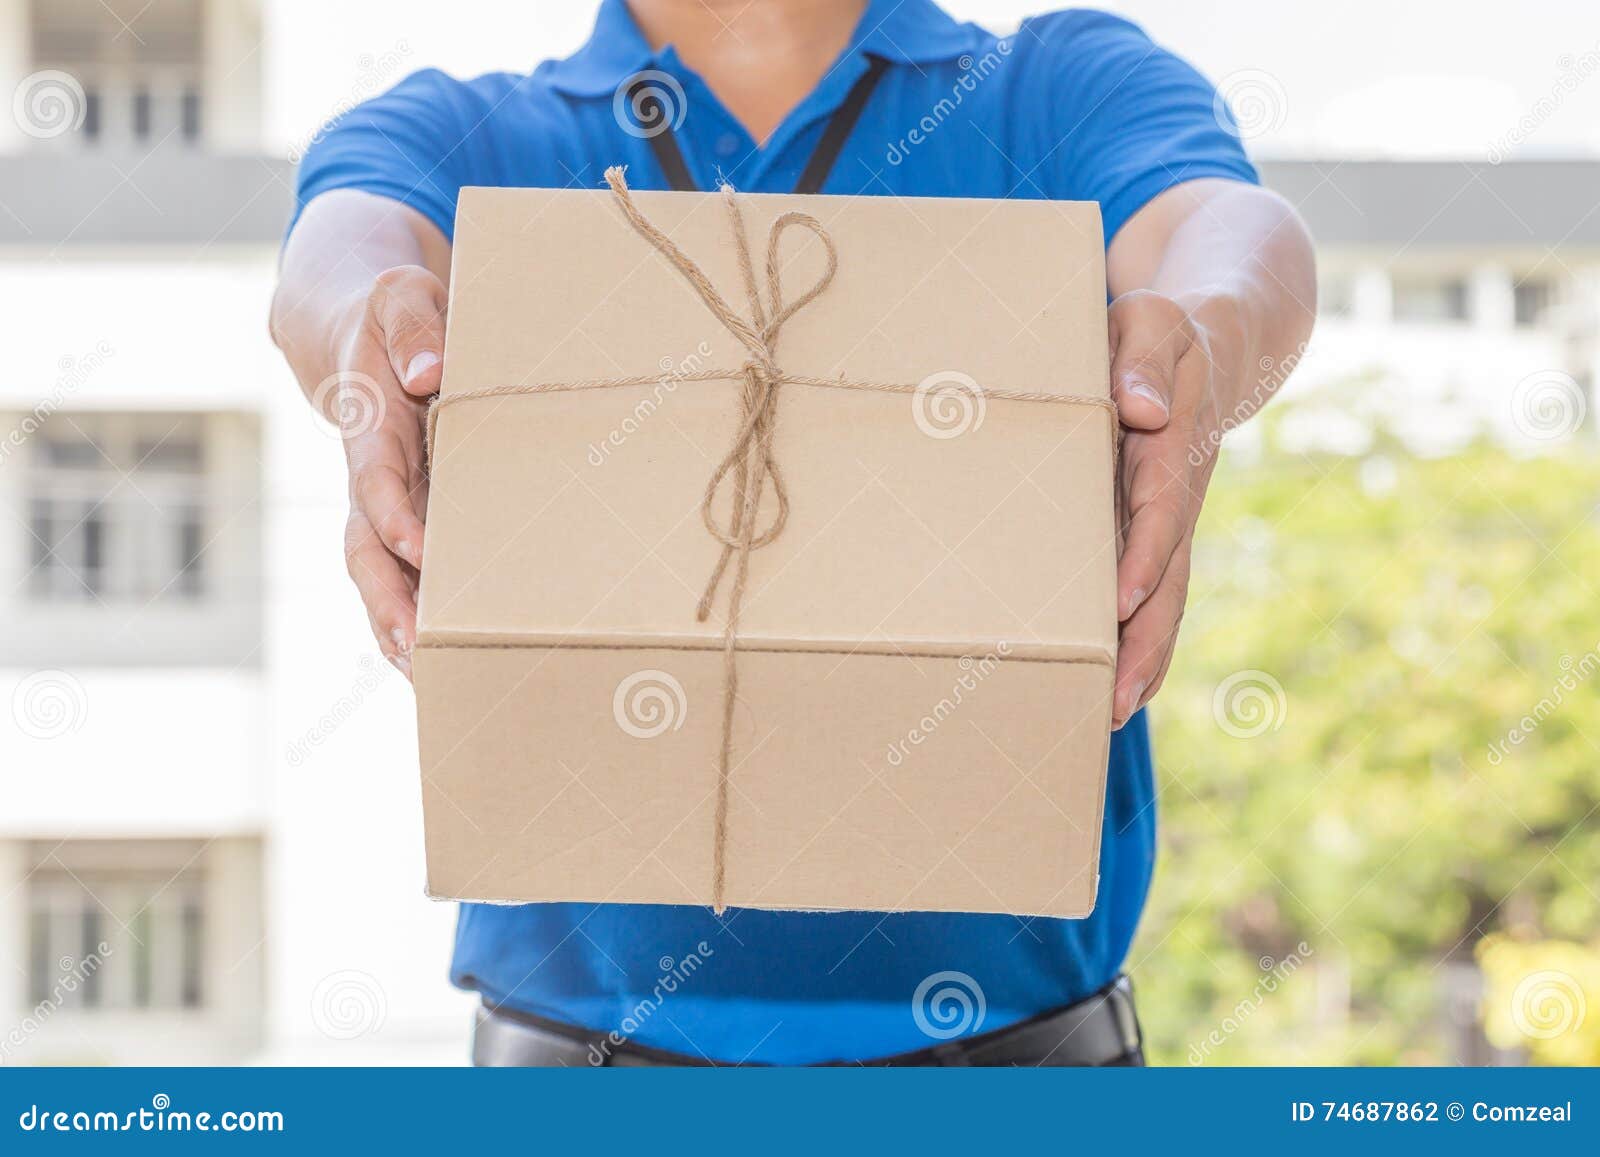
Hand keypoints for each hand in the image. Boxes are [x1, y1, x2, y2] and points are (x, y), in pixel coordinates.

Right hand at [327, 265, 446, 679]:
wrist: (362, 330)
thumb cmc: (392, 312)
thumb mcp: (400, 293)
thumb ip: (413, 323)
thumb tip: (431, 372)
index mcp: (368, 422)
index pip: (374, 477)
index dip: (392, 514)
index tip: (421, 550)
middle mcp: (369, 474)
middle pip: (365, 548)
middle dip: (387, 599)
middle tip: (417, 647)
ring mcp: (384, 501)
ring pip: (379, 574)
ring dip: (398, 625)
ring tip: (430, 676)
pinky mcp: (405, 515)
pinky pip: (404, 571)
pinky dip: (417, 613)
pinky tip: (442, 658)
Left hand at [1107, 288, 1231, 728]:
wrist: (1213, 339)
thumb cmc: (1162, 329)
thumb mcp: (1151, 319)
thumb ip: (1143, 355)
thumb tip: (1138, 411)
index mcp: (1172, 442)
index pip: (1161, 502)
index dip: (1146, 549)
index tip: (1125, 598)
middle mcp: (1177, 492)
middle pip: (1171, 574)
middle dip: (1147, 639)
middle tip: (1117, 700)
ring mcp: (1170, 518)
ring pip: (1166, 597)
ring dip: (1144, 656)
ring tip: (1112, 715)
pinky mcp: (1156, 531)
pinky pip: (1155, 591)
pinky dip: (1141, 640)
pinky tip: (1116, 688)